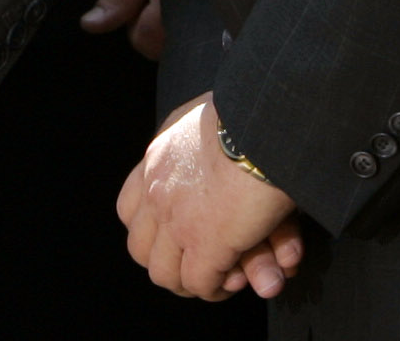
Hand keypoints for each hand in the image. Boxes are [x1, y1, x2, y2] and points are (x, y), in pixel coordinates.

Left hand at [118, 92, 303, 300]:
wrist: (268, 121)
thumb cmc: (253, 112)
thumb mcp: (211, 119)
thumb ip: (202, 145)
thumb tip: (211, 164)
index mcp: (159, 155)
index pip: (131, 206)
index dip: (152, 230)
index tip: (177, 237)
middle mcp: (157, 187)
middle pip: (140, 247)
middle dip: (168, 263)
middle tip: (198, 267)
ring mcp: (177, 219)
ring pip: (165, 273)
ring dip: (192, 281)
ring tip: (219, 279)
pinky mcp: (205, 244)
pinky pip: (200, 283)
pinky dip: (217, 288)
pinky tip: (237, 278)